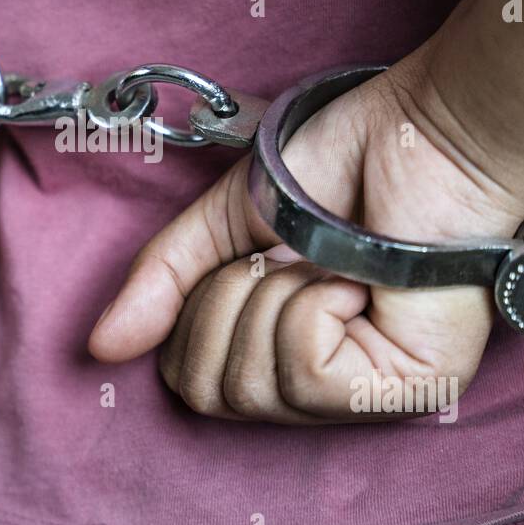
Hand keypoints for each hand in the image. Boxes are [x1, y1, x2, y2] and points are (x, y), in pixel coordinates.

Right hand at [87, 43, 523, 423]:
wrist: (423, 129)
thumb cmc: (346, 165)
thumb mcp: (227, 220)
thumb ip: (164, 280)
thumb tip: (100, 344)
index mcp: (282, 351)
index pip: (194, 383)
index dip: (196, 313)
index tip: (243, 259)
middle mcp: (327, 386)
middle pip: (214, 394)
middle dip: (230, 302)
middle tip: (282, 256)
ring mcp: (370, 394)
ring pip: (255, 386)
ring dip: (273, 296)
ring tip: (324, 261)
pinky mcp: (412, 388)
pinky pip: (306, 371)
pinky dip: (311, 304)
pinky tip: (353, 276)